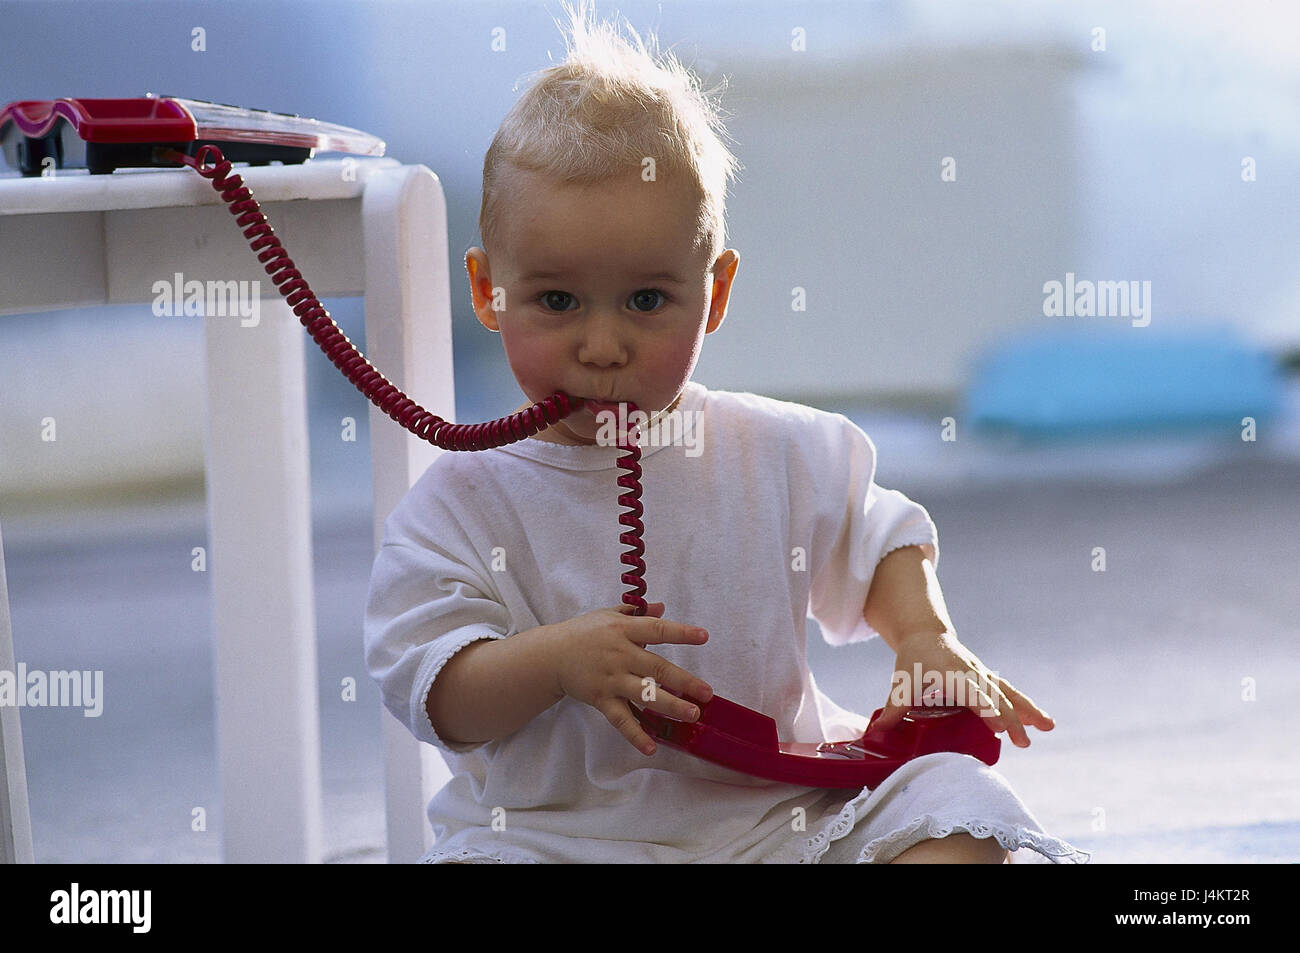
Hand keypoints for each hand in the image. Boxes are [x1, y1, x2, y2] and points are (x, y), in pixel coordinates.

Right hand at [547, 602, 713, 754]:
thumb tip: (663, 606)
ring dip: (669, 706)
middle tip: (707, 693)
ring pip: (643, 695)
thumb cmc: (584, 632)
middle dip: (683, 681)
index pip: (656, 629)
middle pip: (655, 668)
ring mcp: (610, 679)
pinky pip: (620, 719)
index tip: (703, 636)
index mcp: (623, 630)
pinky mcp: (601, 699)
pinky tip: (651, 747)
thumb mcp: (609, 615)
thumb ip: (637, 613)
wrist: (550, 655)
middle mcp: (619, 655)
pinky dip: (635, 734)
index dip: (680, 633)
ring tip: (692, 714)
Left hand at [872, 629, 1054, 747]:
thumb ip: (894, 708)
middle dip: (1011, 718)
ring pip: (1009, 692)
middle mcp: (972, 673)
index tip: (999, 726)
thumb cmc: (913, 659)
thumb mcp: (901, 681)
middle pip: (996, 696)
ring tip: (1048, 727)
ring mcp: (983, 675)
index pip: (972, 693)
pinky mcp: (988, 679)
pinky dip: (1026, 706)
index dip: (985, 709)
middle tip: (1022, 742)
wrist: (926, 634)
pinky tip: (1042, 723)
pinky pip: (1010, 692)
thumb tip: (877, 731)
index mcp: (951, 673)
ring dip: (1029, 710)